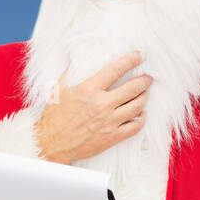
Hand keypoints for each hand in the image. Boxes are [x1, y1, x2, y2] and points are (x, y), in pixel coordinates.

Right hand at [33, 52, 151, 163]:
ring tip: (144, 93)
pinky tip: (140, 114)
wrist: (51, 144)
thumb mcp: (57, 89)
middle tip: (147, 77)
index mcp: (89, 90)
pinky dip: (141, 119)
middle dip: (144, 80)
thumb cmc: (53, 117)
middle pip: (133, 87)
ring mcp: (109, 122)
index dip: (131, 60)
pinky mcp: (112, 137)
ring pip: (137, 106)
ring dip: (144, 97)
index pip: (116, 69)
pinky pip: (135, 126)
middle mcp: (102, 105)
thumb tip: (78, 58)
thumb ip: (70, 73)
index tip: (139, 56)